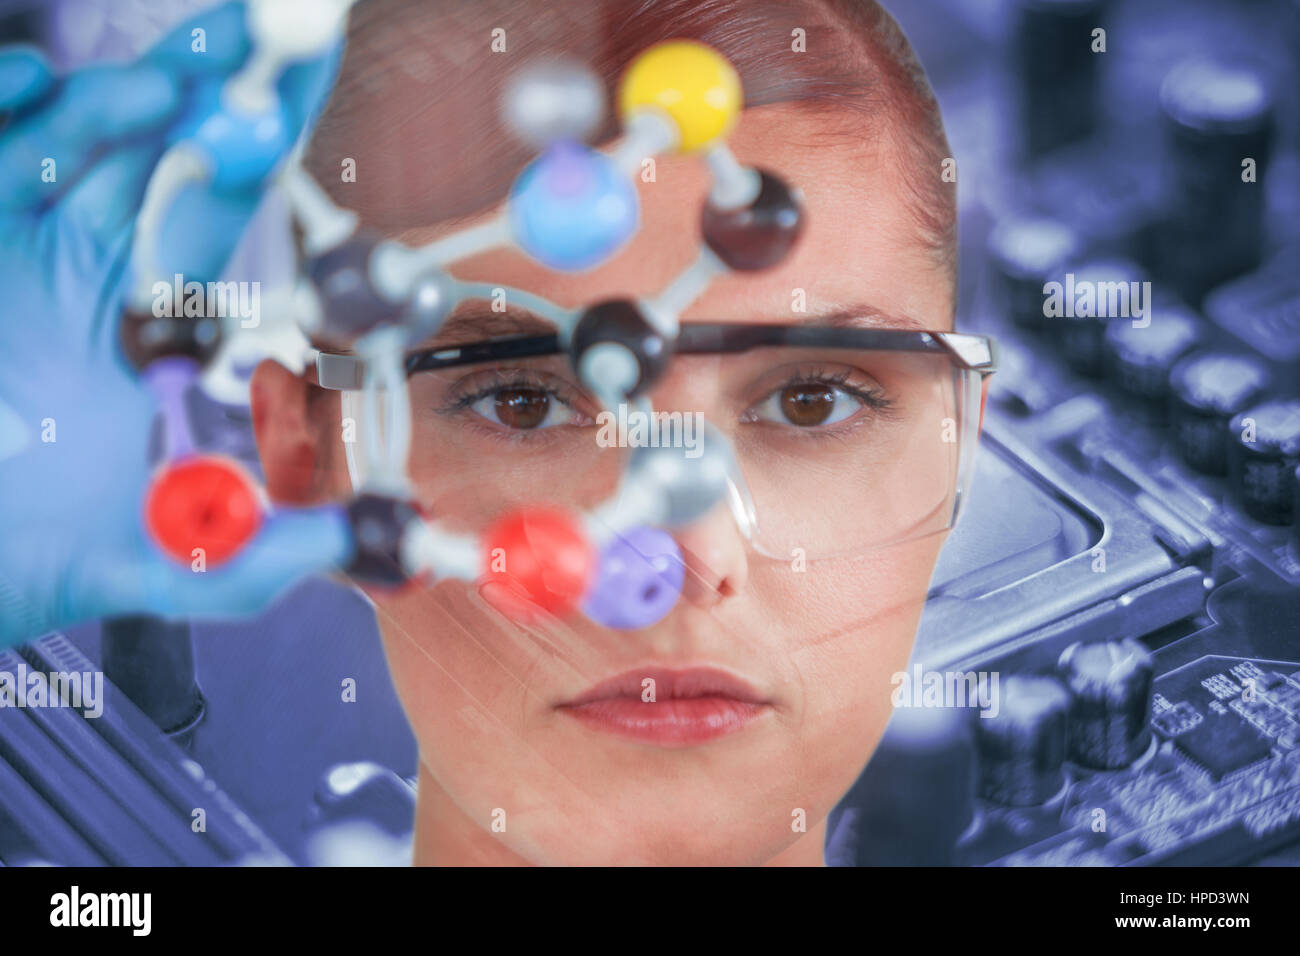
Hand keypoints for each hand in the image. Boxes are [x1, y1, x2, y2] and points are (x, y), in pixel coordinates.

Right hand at [0, 1, 352, 647]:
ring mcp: (5, 255)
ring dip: (109, 104)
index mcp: (142, 317)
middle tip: (255, 34)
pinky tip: (32, 84)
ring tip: (171, 83)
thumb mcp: (174, 566)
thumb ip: (264, 557)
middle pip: (140, 154)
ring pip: (56, 147)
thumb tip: (369, 541)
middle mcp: (75, 269)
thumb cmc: (46, 562)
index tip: (296, 80)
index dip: (249, 143)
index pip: (208, 208)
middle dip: (192, 91)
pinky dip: (3, 116)